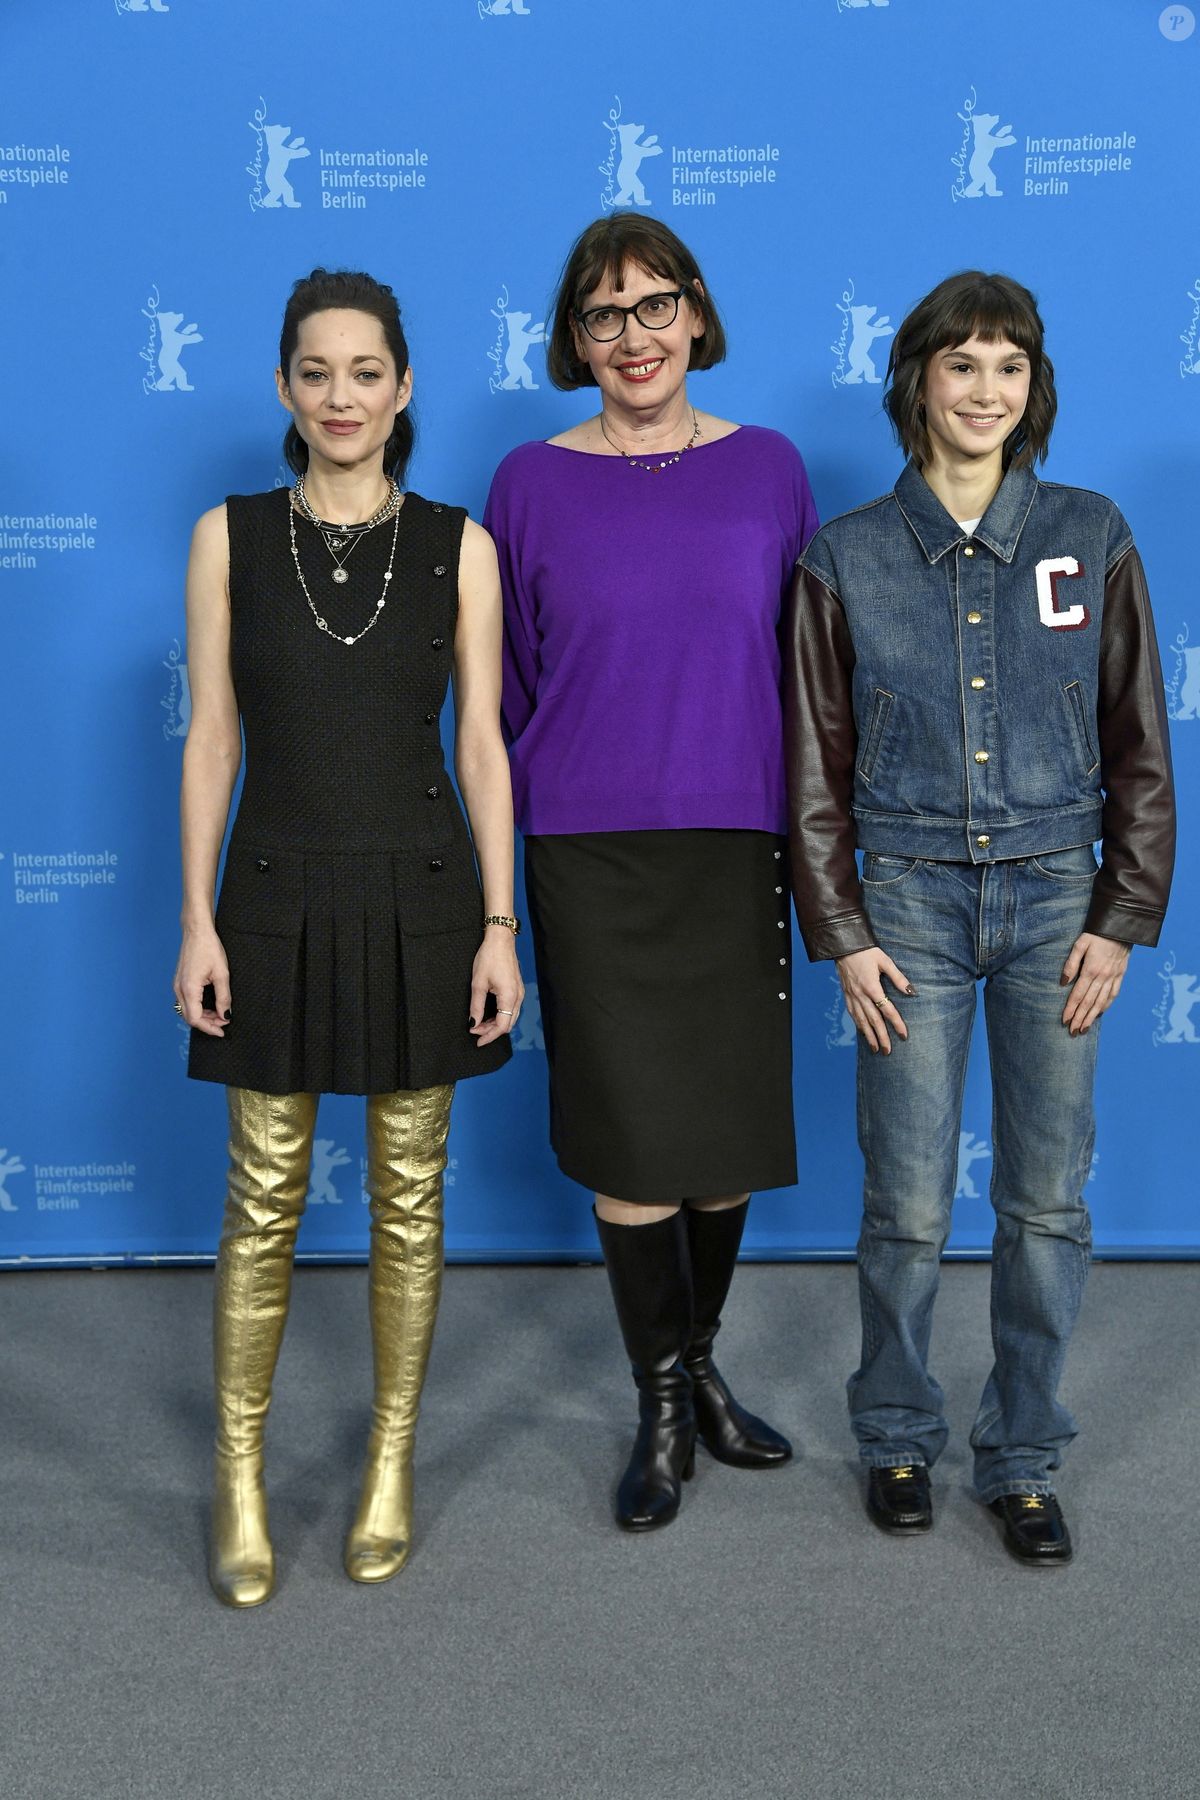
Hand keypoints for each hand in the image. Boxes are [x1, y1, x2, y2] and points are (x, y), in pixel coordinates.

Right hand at [174, 925, 230, 1036]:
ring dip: (203, 1016)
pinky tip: (211, 1006)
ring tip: (220, 1015)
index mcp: (189, 989)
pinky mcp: (180, 982)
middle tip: (224, 1023)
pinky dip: (198, 1008)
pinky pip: (187, 1002)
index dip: (209, 1028)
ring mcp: (178, 986)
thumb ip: (224, 997)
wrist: (196, 931)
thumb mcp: (222, 974)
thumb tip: (226, 1015)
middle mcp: (179, 989)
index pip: (195, 1019)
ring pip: (188, 1010)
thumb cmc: (209, 948)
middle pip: (190, 1017)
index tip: (223, 1031)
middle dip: (207, 1024)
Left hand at [469, 928, 524, 1045]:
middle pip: (508, 1024)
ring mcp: (519, 993)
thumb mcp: (478, 983)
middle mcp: (518, 997)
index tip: (477, 1040)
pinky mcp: (517, 989)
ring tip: (479, 1023)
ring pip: (510, 1018)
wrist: (500, 940)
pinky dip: (500, 1016)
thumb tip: (474, 1023)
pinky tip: (489, 1014)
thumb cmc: (490, 957)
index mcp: (509, 997)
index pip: (502, 1026)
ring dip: (495, 1024)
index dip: (489, 1036)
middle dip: (491, 1031)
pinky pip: (511, 1009)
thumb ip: (476, 1007)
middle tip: (474, 1031)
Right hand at [836, 947, 914, 1054]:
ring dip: (869, 1036)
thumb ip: (898, 978)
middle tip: (888, 1051)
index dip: (897, 1024)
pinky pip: (853, 1014)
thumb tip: (912, 992)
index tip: (904, 1035)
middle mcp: (860, 995)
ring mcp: (852, 996)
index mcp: (872, 987)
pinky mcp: (846, 995)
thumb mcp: (885, 961)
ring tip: (875, 1049)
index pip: (887, 1010)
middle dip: (882, 1037)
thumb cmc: (866, 952)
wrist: (843, 946)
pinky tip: (864, 1033)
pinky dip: (859, 1026)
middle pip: (873, 1020)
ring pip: (861, 1021)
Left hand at [1060, 932, 1129, 1035]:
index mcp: (1091, 969)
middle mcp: (1103, 976)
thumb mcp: (1080, 944)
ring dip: (1092, 1017)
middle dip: (1080, 1018)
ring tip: (1084, 1029)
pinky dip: (1106, 1005)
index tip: (1064, 1020)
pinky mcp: (1121, 975)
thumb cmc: (1097, 933)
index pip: (1078, 994)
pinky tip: (1099, 1013)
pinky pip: (1114, 994)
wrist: (1121, 926)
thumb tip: (1063, 982)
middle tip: (1072, 1032)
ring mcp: (1114, 977)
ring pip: (1102, 1002)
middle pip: (1089, 1002)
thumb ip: (1071, 963)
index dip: (1071, 1009)